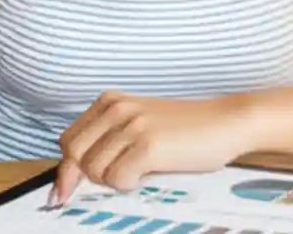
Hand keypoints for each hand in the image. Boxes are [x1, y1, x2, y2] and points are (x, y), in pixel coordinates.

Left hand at [52, 91, 256, 203]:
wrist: (226, 123)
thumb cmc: (184, 130)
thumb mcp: (139, 124)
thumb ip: (107, 139)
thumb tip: (71, 176)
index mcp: (110, 101)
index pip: (68, 140)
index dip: (67, 169)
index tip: (66, 191)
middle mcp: (117, 109)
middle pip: (74, 155)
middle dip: (86, 177)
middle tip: (111, 182)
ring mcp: (132, 126)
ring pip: (95, 170)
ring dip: (113, 180)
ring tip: (139, 171)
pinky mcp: (149, 145)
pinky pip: (118, 179)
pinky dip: (129, 185)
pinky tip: (149, 173)